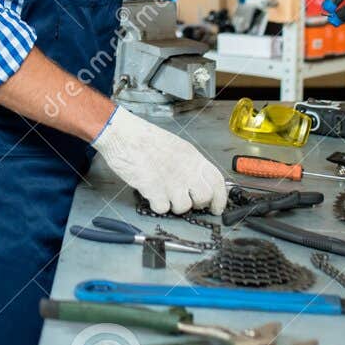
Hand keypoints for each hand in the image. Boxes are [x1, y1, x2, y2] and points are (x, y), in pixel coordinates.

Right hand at [91, 107, 230, 214]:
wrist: (124, 135)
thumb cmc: (145, 139)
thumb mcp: (177, 146)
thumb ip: (190, 164)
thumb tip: (197, 181)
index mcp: (193, 157)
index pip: (217, 182)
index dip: (220, 198)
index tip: (216, 208)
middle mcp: (186, 170)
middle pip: (204, 197)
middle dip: (197, 204)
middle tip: (187, 201)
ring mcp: (171, 181)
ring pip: (184, 207)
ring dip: (174, 205)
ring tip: (164, 194)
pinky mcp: (155, 190)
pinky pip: (163, 208)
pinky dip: (157, 205)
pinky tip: (151, 193)